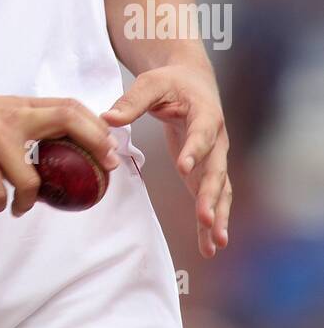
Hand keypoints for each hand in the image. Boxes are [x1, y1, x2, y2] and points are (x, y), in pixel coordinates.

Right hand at [0, 84, 121, 216]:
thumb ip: (17, 122)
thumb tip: (44, 146)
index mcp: (16, 105)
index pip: (67, 105)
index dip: (95, 125)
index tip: (110, 147)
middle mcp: (10, 116)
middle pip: (67, 120)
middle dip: (94, 146)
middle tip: (104, 170)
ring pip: (31, 176)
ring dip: (31, 201)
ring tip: (21, 207)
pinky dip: (1, 203)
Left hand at [101, 64, 231, 258]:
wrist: (192, 80)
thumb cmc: (172, 81)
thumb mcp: (151, 83)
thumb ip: (131, 102)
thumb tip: (106, 119)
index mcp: (206, 114)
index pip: (202, 134)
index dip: (194, 151)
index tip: (183, 168)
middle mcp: (217, 139)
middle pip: (216, 170)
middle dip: (212, 195)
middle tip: (205, 217)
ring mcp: (214, 158)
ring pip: (220, 190)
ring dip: (218, 216)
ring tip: (216, 243)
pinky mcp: (205, 171)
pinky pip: (212, 198)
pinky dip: (211, 222)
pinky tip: (209, 246)